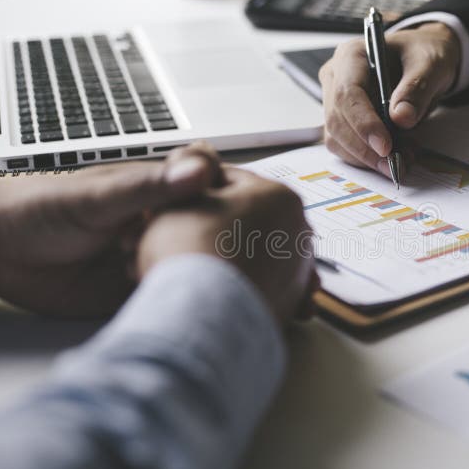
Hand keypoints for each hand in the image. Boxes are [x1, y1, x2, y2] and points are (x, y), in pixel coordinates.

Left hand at [0, 143, 221, 317]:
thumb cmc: (40, 208)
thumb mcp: (97, 195)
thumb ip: (148, 187)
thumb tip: (199, 172)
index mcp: (156, 197)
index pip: (207, 203)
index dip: (224, 216)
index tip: (234, 231)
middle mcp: (157, 229)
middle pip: (203, 242)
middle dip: (213, 256)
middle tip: (218, 270)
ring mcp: (147, 262)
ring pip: (187, 273)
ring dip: (196, 284)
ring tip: (205, 293)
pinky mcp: (132, 294)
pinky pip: (162, 301)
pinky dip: (173, 306)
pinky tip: (184, 311)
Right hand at [136, 167, 317, 322]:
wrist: (204, 314)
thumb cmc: (191, 249)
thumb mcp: (180, 196)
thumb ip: (188, 170)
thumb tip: (198, 154)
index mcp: (279, 195)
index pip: (229, 182)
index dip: (191, 193)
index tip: (169, 208)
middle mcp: (298, 232)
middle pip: (243, 221)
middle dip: (211, 229)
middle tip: (175, 242)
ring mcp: (297, 271)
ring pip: (249, 255)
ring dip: (224, 259)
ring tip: (189, 271)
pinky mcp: (288, 306)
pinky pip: (256, 288)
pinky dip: (235, 289)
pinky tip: (211, 293)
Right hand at [319, 22, 460, 175]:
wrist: (423, 62)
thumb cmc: (423, 55)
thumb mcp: (430, 64)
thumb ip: (417, 88)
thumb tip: (401, 118)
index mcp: (351, 55)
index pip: (347, 94)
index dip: (364, 123)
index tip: (385, 146)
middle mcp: (336, 77)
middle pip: (337, 120)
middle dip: (365, 148)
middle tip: (394, 164)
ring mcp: (335, 101)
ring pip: (338, 138)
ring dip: (366, 157)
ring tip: (400, 161)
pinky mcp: (344, 121)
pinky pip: (347, 146)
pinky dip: (368, 158)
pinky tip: (393, 158)